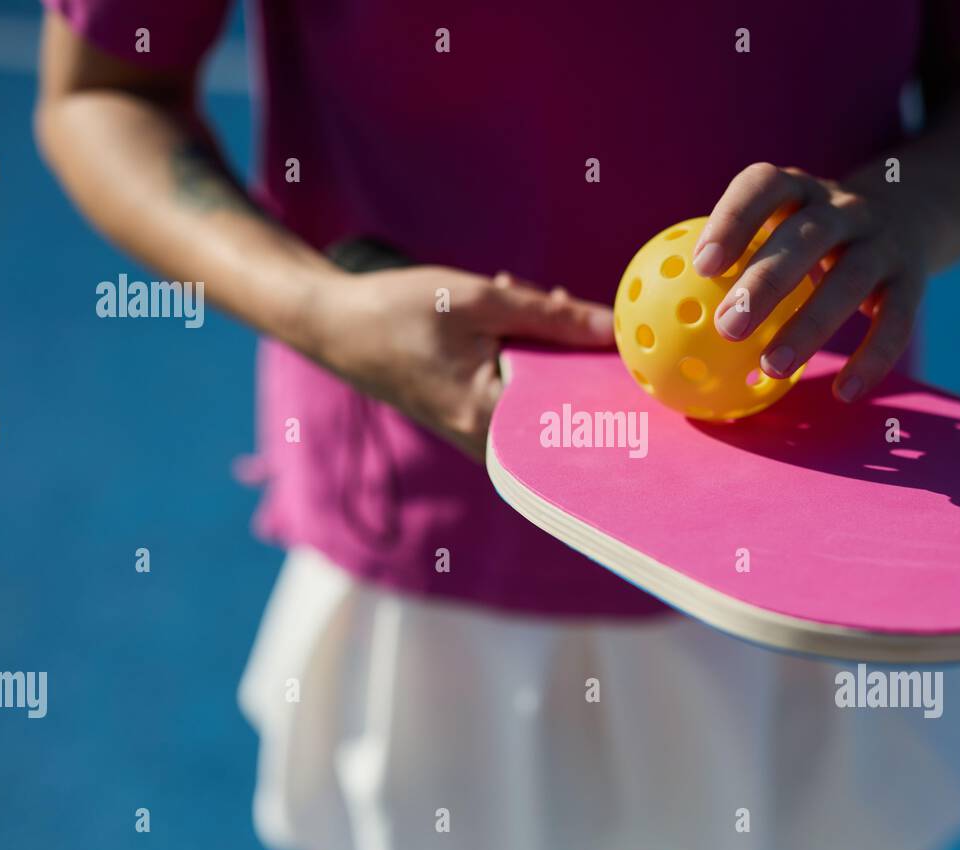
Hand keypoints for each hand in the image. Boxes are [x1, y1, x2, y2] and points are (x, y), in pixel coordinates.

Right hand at [312, 266, 613, 459]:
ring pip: (541, 390)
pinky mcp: (475, 424)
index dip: (603, 370)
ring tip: (507, 295)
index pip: (576, 406)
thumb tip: (614, 330)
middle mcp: (490, 443)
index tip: (623, 342)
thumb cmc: (399, 312)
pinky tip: (501, 314)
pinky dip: (520, 352)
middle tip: (547, 296)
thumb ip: (553, 317)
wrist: (336, 327)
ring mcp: (482, 438)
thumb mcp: (481, 301)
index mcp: (491, 417)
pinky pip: (519, 390)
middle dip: (565, 343)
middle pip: (562, 398)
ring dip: (539, 341)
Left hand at [693, 163, 934, 401]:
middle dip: (765, 281)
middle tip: (727, 328)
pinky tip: (843, 393)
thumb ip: (726, 263)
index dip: (732, 221)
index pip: (763, 186)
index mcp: (797, 189)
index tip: (701, 266)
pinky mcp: (913, 279)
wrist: (908, 213)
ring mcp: (883, 241)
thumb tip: (650, 324)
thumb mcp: (775, 227)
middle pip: (805, 237)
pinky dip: (872, 357)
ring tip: (771, 367)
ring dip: (810, 325)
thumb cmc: (807, 237)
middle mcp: (843, 207)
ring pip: (850, 279)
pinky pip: (896, 320)